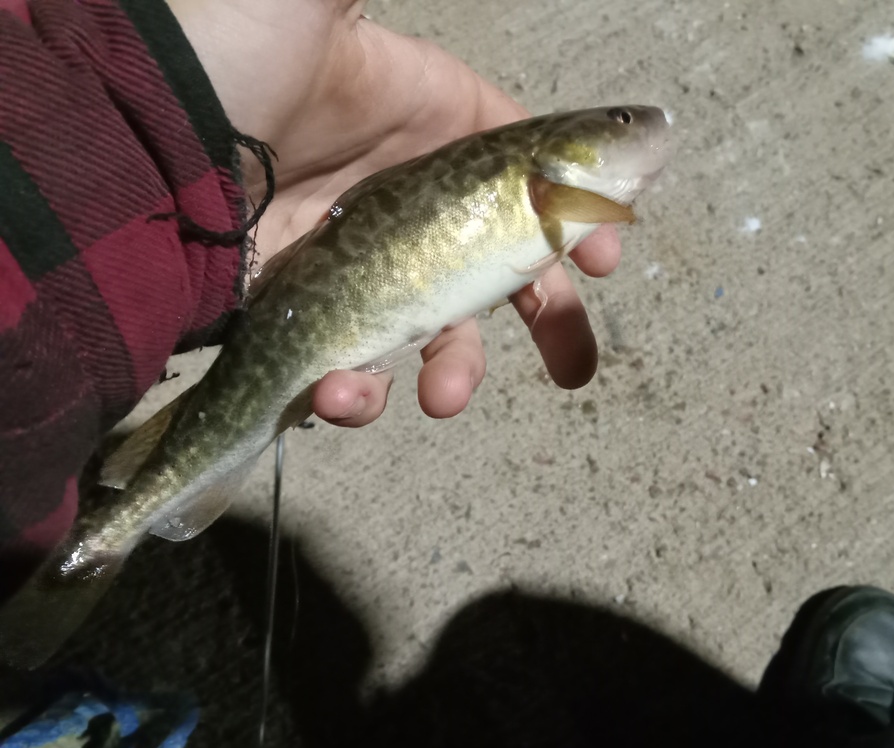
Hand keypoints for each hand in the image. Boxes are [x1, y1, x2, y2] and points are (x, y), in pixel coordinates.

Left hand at [169, 0, 620, 426]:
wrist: (135, 137)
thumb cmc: (232, 53)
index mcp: (432, 130)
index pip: (528, 180)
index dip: (575, 219)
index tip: (608, 256)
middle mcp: (403, 203)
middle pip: (500, 272)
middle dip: (549, 320)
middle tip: (574, 367)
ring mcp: (356, 267)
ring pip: (432, 336)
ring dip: (453, 373)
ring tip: (444, 398)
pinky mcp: (307, 318)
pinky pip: (353, 370)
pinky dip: (361, 396)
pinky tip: (346, 392)